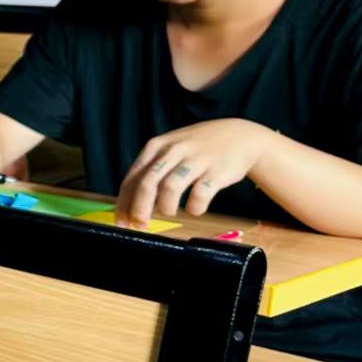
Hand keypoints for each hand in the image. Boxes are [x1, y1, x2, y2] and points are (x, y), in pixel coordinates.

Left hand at [118, 119, 271, 222]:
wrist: (240, 136)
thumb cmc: (198, 149)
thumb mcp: (170, 150)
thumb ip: (151, 172)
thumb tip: (131, 206)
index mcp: (156, 147)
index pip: (132, 178)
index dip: (124, 203)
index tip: (121, 222)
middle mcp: (174, 150)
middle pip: (147, 184)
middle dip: (139, 209)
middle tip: (140, 225)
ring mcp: (196, 159)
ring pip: (170, 187)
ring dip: (166, 206)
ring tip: (170, 212)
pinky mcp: (217, 171)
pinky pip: (200, 194)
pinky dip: (195, 207)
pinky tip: (195, 209)